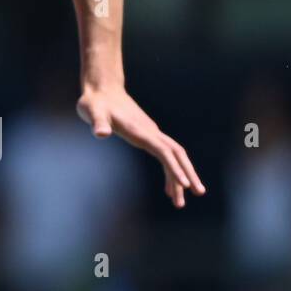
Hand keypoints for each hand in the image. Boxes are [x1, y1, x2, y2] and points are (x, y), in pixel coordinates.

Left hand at [76, 83, 205, 207]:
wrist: (102, 89)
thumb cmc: (95, 102)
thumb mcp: (92, 111)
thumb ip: (98, 122)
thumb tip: (100, 133)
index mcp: (140, 130)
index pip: (163, 151)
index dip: (174, 167)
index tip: (185, 185)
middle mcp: (150, 132)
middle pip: (176, 154)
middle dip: (187, 174)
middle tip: (198, 194)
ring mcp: (151, 133)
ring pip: (173, 156)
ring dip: (180, 177)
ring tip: (179, 202)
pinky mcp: (148, 136)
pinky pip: (165, 156)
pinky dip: (169, 172)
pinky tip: (167, 189)